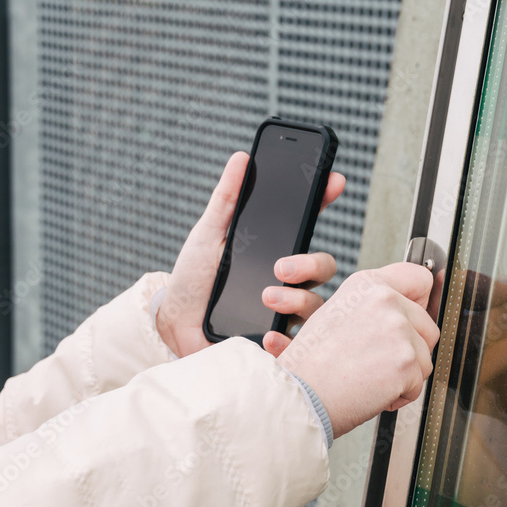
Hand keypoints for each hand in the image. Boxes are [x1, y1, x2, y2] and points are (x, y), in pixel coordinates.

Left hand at [157, 151, 345, 357]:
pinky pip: (299, 347)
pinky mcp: (276, 345)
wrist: (173, 323)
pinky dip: (286, 341)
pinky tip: (267, 334)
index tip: (333, 181)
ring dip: (295, 300)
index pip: (308, 225)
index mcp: (276, 252)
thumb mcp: (208, 235)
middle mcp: (288, 282)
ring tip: (265, 297)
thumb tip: (242, 158)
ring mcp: (285, 313)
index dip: (325, 201)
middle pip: (325, 268)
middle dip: (311, 264)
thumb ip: (227, 200)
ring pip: (317, 308)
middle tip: (280, 266)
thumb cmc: (194, 278)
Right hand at [277, 263, 439, 437]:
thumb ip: (374, 307)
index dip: (423, 302)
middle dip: (409, 352)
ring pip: (424, 359)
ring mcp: (398, 328)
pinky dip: (399, 396)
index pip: (419, 278)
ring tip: (369, 377)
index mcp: (367, 284)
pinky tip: (371, 391)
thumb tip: (408, 311)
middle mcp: (385, 299)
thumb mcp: (336, 316)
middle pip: (428, 327)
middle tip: (376, 363)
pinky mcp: (406, 360)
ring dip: (403, 376)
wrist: (298, 396)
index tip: (417, 319)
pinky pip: (417, 385)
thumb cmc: (311, 366)